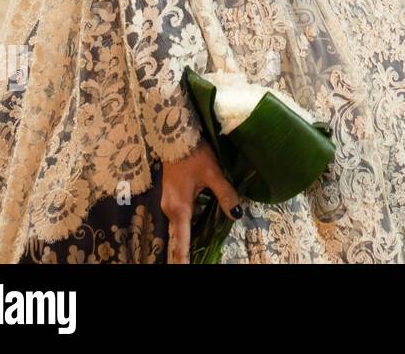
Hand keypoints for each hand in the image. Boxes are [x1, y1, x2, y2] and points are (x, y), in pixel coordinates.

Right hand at [161, 140, 241, 263]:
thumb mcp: (213, 174)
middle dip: (186, 250)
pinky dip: (188, 224)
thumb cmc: (194, 154)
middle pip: (179, 236)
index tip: (185, 268)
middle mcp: (170, 209)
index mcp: (180, 208)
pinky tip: (199, 225)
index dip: (184, 258)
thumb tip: (237, 214)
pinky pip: (179, 216)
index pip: (181, 240)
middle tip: (195, 260)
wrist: (176, 136)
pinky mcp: (170, 196)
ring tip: (198, 249)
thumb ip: (225, 194)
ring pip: (179, 226)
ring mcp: (168, 203)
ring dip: (188, 236)